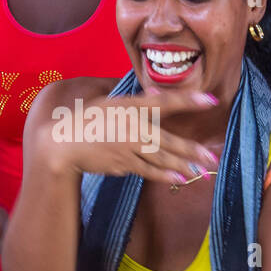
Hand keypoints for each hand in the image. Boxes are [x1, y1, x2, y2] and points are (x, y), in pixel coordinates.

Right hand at [31, 89, 221, 186]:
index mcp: (127, 106)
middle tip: (212, 156)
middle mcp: (130, 126)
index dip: (187, 99)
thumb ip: (128, 95)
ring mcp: (126, 148)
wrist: (58, 144)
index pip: (163, 102)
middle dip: (191, 149)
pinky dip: (163, 174)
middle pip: (166, 139)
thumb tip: (153, 91)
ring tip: (203, 171)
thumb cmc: (80, 117)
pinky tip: (180, 178)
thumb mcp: (102, 97)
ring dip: (183, 165)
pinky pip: (146, 170)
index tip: (210, 99)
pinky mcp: (121, 164)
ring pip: (159, 158)